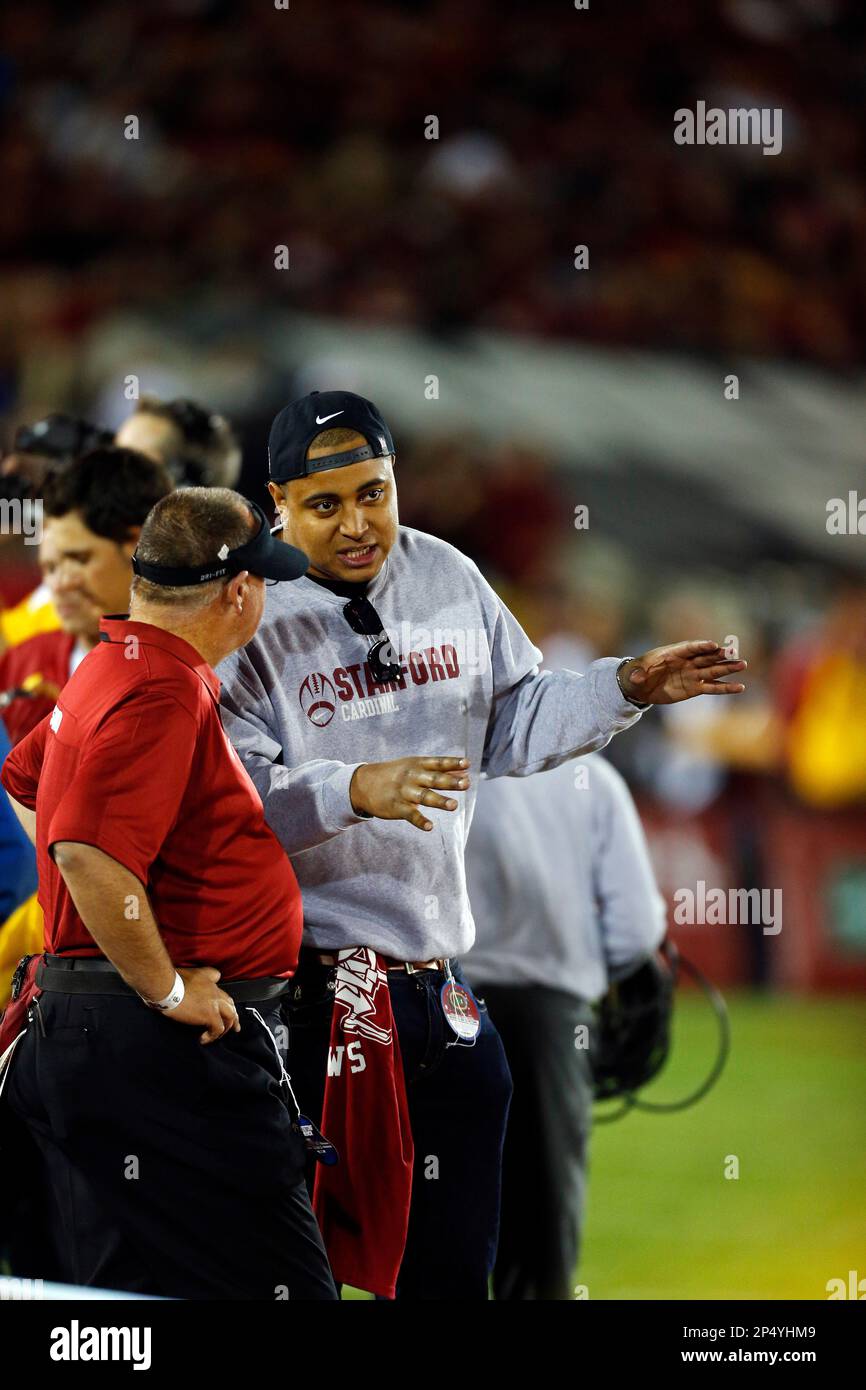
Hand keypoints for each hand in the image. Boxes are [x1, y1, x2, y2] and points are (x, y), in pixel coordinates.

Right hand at [167, 966, 240, 1044]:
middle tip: (234, 1025)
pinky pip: (218, 1028)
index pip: (221, 988)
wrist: (167, 987)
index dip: (223, 999)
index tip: (221, 1006)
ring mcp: (214, 1003)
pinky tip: (204, 1039)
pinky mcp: (210, 1015)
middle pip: (230, 1004)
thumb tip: (195, 982)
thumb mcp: (185, 972)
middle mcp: (214, 991)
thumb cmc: (170, 980)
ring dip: (226, 1027)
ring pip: (230, 1016)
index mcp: (208, 980)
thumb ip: (194, 975)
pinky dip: (212, 1036)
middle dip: (233, 1016)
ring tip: (219, 1035)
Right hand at [350, 756, 469, 831]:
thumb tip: (465, 770)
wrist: (363, 784)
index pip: (437, 763)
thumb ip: (440, 770)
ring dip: (439, 801)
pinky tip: (430, 827)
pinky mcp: (397, 807)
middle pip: (433, 779)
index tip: (467, 764)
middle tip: (466, 783)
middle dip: (450, 781)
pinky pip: (410, 815)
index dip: (452, 763)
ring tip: (454, 806)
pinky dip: (420, 821)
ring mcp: (404, 792)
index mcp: (417, 764)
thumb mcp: (415, 766)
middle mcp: (411, 777)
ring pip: (424, 797)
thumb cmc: (396, 774)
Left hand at [619, 640, 746, 705]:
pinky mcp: (695, 688)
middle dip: (720, 654)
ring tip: (742, 665)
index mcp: (673, 653)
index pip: (690, 647)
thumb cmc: (638, 673)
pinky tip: (739, 687)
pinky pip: (712, 687)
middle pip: (706, 656)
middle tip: (734, 652)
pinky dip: (725, 687)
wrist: (640, 686)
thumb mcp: (635, 673)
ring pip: (713, 670)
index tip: (713, 645)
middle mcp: (686, 661)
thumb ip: (638, 673)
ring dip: (727, 668)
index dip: (701, 646)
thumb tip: (637, 677)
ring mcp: (692, 674)